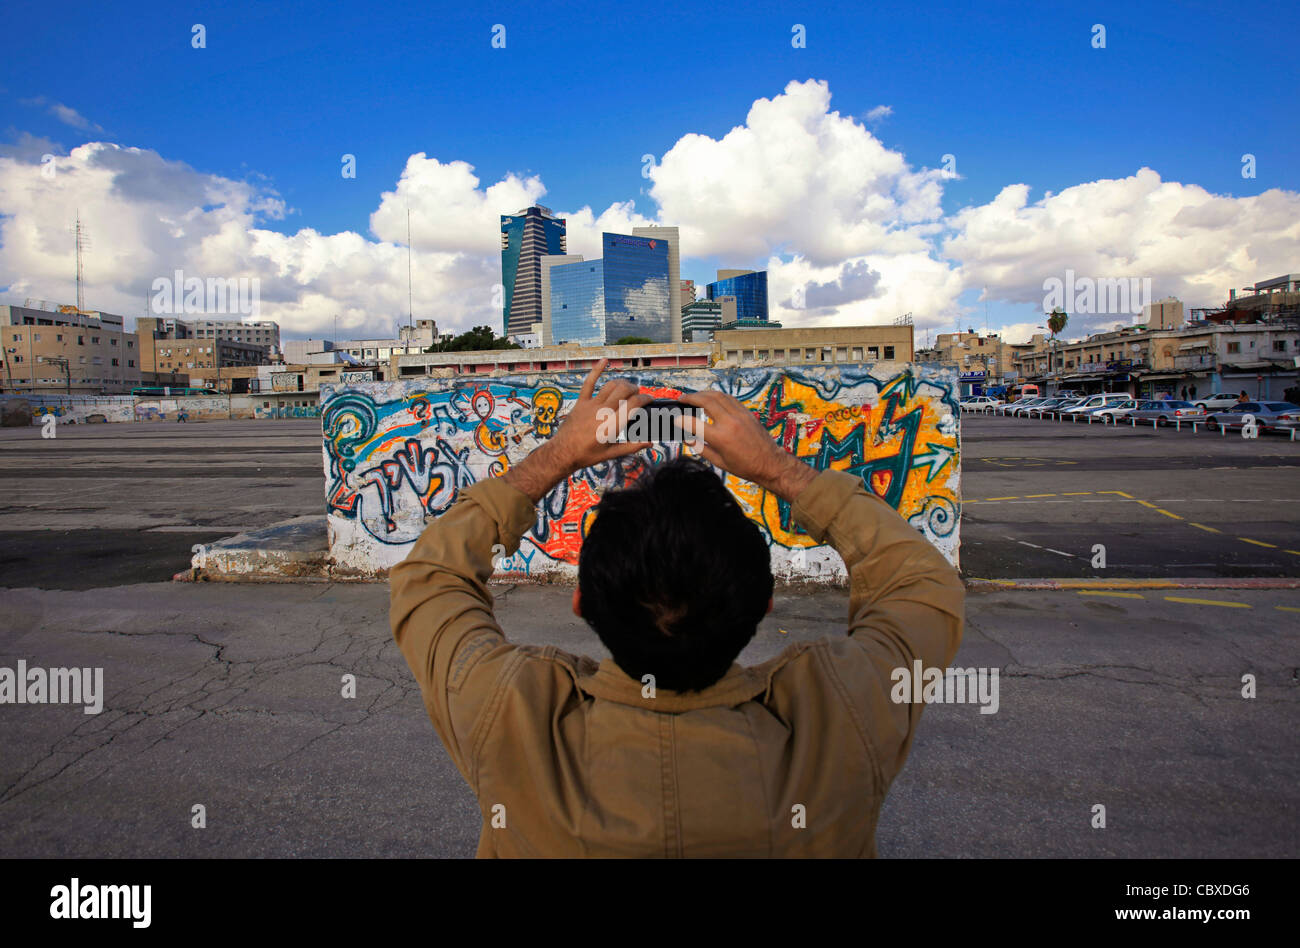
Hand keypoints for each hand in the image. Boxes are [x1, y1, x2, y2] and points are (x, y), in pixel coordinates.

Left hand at [502, 360, 651, 501]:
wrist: (562, 453)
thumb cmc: (587, 455)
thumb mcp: (611, 454)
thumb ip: (631, 447)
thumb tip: (649, 443)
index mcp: (612, 425)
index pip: (634, 404)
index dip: (645, 399)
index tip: (650, 399)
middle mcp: (603, 412)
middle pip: (624, 391)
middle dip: (635, 389)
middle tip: (638, 395)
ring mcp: (591, 405)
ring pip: (611, 386)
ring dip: (622, 383)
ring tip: (627, 388)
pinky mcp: (581, 402)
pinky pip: (589, 383)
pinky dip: (597, 370)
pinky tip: (604, 360)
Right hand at [676, 390, 816, 501]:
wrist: (769, 463)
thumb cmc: (745, 466)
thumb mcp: (719, 462)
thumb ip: (701, 448)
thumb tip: (688, 439)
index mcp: (721, 437)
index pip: (694, 423)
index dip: (681, 420)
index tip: (675, 418)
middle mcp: (730, 422)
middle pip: (705, 401)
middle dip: (690, 398)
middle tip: (681, 399)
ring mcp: (740, 415)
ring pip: (718, 395)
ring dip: (703, 393)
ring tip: (694, 397)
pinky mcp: (746, 413)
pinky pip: (729, 399)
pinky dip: (717, 396)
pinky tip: (711, 399)